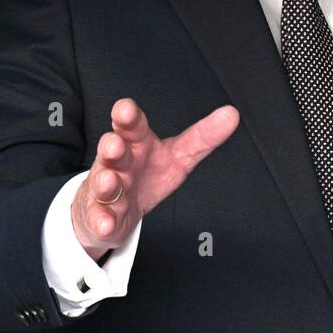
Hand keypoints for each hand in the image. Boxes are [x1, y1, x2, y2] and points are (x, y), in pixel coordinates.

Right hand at [72, 98, 238, 260]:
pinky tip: (106, 223)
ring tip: (110, 181)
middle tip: (115, 144)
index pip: (133, 126)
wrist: (117, 207)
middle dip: (112, 147)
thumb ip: (204, 136)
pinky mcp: (102, 216)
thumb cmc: (149, 173)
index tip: (125, 109)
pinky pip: (101, 218)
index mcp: (138, 145)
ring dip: (105, 183)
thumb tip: (231, 114)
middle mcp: (119, 163)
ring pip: (104, 184)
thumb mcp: (180, 154)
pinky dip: (103, 221)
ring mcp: (106, 190)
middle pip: (113, 152)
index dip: (128, 117)